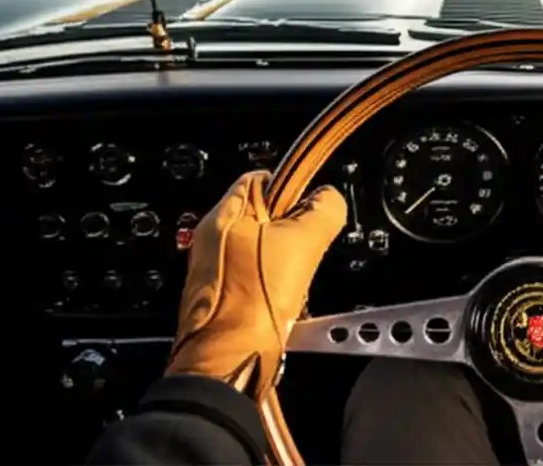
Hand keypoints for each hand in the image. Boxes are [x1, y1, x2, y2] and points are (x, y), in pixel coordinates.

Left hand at [166, 171, 345, 395]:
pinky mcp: (221, 299)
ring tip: (293, 282)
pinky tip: (282, 303)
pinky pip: (256, 280)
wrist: (230, 363)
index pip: (262, 178)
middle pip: (265, 217)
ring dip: (286, 263)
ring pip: (264, 250)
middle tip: (305, 251)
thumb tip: (330, 197)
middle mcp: (212, 240)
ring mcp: (214, 271)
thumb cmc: (255, 302)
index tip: (313, 209)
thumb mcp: (301, 244)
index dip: (293, 189)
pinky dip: (274, 287)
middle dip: (292, 231)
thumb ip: (321, 211)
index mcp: (223, 215)